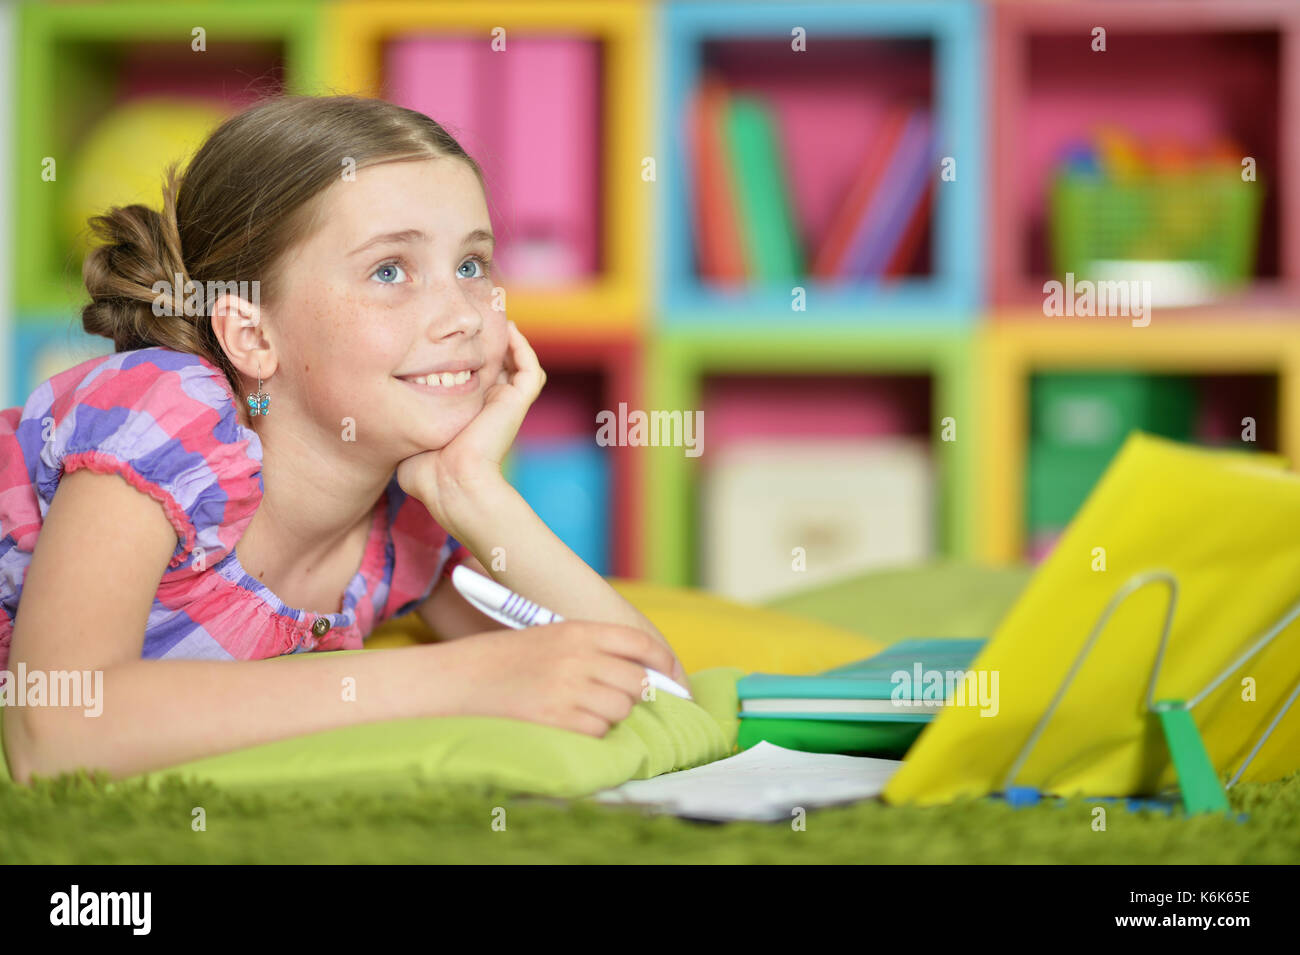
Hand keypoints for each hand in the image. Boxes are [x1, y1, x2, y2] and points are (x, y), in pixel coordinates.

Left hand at [396, 320, 545, 526]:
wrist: (451, 482)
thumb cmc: (426, 472)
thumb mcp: (409, 438)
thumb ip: (401, 420)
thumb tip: (376, 411)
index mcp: (469, 416)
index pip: (474, 381)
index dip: (466, 360)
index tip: (449, 340)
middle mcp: (490, 408)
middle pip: (499, 368)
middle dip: (490, 345)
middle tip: (477, 323)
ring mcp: (506, 405)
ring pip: (520, 367)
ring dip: (511, 343)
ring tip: (499, 318)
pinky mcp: (517, 402)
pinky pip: (530, 369)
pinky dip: (523, 348)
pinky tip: (509, 329)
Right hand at [438, 620, 685, 736]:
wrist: (459, 680)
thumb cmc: (506, 661)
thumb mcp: (552, 638)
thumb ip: (595, 650)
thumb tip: (646, 676)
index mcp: (578, 631)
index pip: (640, 643)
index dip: (664, 663)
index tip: (674, 679)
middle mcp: (579, 657)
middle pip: (638, 682)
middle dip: (633, 695)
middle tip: (613, 699)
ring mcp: (569, 689)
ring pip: (621, 709)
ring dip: (610, 716)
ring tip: (579, 709)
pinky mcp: (558, 720)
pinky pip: (598, 731)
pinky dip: (590, 733)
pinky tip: (566, 723)